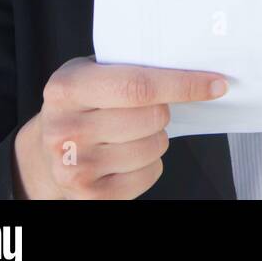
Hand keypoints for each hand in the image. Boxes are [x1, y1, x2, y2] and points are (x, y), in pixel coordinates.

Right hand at [13, 55, 227, 198]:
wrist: (45, 149)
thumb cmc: (84, 103)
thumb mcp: (94, 72)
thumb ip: (131, 66)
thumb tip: (194, 64)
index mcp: (67, 88)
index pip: (138, 86)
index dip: (184, 85)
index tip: (216, 84)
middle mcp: (65, 128)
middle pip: (151, 117)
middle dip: (164, 111)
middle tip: (149, 109)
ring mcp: (74, 166)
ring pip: (153, 147)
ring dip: (156, 137)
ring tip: (133, 132)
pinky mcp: (89, 195)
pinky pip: (149, 174)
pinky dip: (150, 164)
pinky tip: (129, 155)